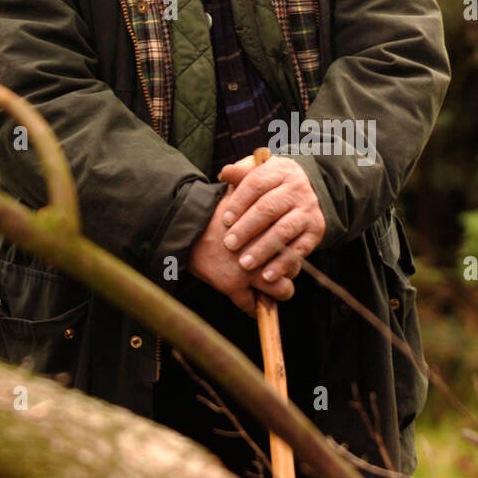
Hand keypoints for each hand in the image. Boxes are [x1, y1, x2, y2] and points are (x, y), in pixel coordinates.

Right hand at [186, 185, 296, 315]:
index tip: (287, 256)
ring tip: (271, 292)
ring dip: (277, 293)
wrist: (182, 228)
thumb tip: (257, 169)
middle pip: (292, 269)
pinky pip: (250, 305)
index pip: (295, 246)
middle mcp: (262, 249)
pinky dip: (252, 308)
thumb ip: (252, 189)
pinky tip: (253, 307)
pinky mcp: (231, 285)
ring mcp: (248, 269)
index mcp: (267, 230)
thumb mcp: (235, 195)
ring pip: (280, 291)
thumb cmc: (209, 211)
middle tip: (280, 273)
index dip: (293, 253)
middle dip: (287, 273)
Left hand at [217, 153, 324, 282]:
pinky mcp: (316, 230)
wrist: (311, 190)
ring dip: (262, 249)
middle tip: (229, 245)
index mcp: (280, 171)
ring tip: (245, 264)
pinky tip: (267, 276)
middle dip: (246, 228)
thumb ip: (242, 173)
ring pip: (283, 230)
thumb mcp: (260, 172)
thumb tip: (224, 173)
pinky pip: (299, 249)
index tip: (224, 220)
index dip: (239, 202)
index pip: (256, 184)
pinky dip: (283, 264)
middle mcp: (297, 189)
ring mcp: (308, 210)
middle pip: (268, 208)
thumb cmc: (273, 185)